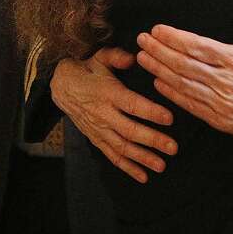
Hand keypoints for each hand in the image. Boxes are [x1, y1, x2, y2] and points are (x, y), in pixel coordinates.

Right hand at [50, 47, 175, 183]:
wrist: (60, 86)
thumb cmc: (86, 69)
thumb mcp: (99, 57)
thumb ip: (116, 57)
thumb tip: (134, 58)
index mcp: (108, 93)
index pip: (132, 104)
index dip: (150, 112)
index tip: (169, 118)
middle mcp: (104, 114)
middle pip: (130, 130)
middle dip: (153, 140)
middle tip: (173, 148)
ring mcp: (99, 129)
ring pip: (122, 147)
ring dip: (142, 158)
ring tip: (161, 165)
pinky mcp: (96, 138)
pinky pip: (111, 156)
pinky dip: (127, 167)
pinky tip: (143, 176)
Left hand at [136, 4, 232, 152]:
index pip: (198, 46)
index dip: (174, 38)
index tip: (157, 30)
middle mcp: (227, 81)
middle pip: (184, 64)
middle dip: (159, 51)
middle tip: (141, 40)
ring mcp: (221, 103)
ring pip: (182, 84)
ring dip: (159, 70)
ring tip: (142, 58)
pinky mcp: (219, 120)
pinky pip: (189, 104)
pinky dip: (171, 93)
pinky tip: (158, 82)